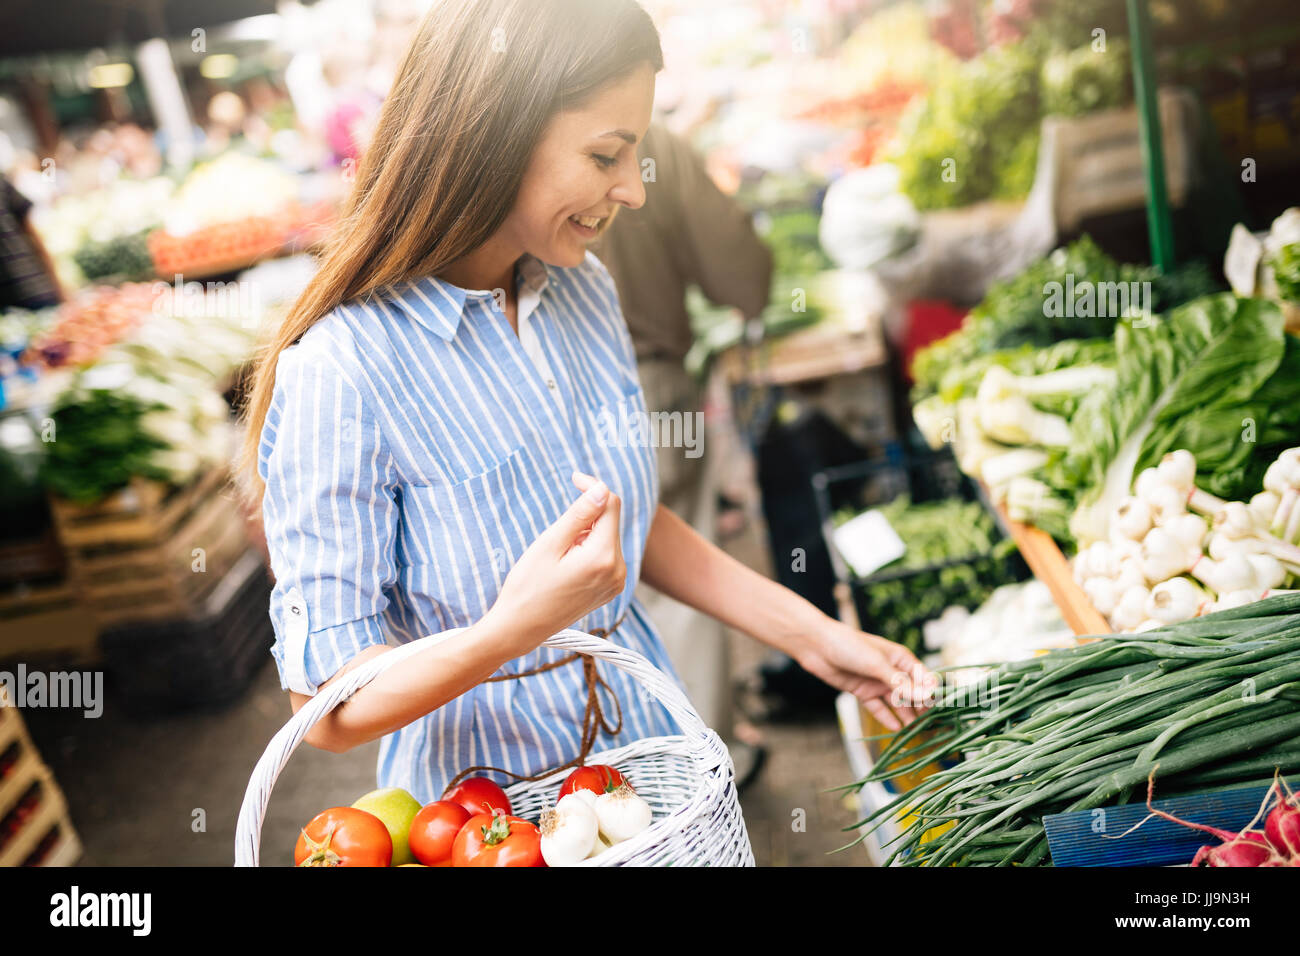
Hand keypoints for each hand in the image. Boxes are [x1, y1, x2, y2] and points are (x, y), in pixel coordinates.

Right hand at [486, 471, 625, 652]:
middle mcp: (618, 570)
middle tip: (557, 532)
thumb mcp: (549, 544)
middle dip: (588, 514)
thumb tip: (602, 489)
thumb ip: (579, 515)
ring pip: (608, 536)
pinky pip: (606, 554)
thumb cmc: (527, 587)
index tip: (573, 479)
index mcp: (604, 557)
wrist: (520, 629)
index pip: (610, 504)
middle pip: (610, 520)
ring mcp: (617, 582)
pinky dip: (590, 548)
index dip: (593, 487)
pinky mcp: (611, 588)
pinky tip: (568, 563)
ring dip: (587, 532)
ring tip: (559, 553)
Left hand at [794, 617, 933, 730]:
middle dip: (921, 708)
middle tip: (931, 727)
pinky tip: (896, 729)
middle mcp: (891, 671)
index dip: (931, 693)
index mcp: (900, 658)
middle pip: (911, 692)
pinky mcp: (862, 691)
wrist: (816, 645)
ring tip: (915, 731)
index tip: (940, 711)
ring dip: (906, 715)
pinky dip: (886, 717)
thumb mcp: (877, 664)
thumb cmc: (849, 646)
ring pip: (896, 702)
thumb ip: (899, 682)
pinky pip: (878, 707)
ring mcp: (876, 682)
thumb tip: (925, 696)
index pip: (923, 678)